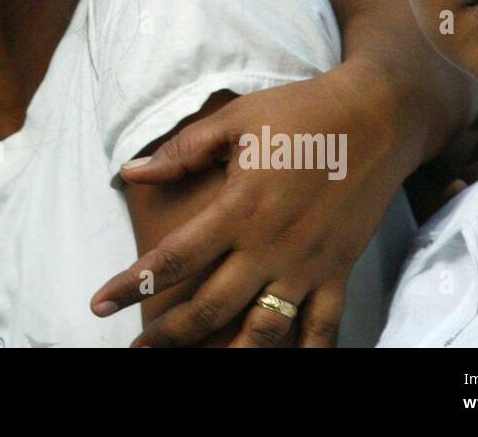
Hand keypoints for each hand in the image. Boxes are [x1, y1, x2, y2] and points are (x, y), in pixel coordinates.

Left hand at [91, 64, 410, 347]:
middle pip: (210, 308)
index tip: (101, 304)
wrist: (376, 117)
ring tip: (199, 366)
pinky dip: (306, 354)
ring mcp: (307, 265)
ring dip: (229, 355)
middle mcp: (271, 246)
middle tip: (137, 350)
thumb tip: (131, 172)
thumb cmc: (299, 112)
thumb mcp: (235, 121)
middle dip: (169, 335)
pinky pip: (323, 328)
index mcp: (239, 208)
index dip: (133, 284)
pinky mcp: (339, 271)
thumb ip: (181, 152)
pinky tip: (284, 365)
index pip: (174, 259)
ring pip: (263, 331)